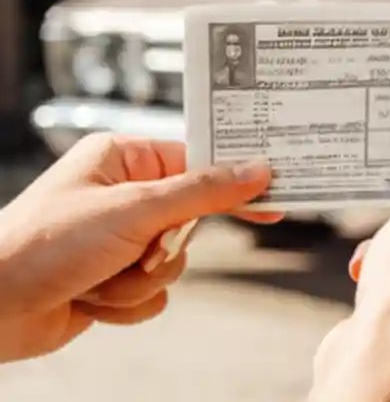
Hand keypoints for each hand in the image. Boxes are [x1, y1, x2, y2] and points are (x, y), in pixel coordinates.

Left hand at [0, 133, 278, 361]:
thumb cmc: (44, 244)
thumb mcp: (133, 209)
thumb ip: (203, 191)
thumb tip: (257, 171)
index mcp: (123, 158)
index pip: (199, 160)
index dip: (234, 181)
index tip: (274, 194)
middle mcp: (123, 194)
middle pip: (191, 219)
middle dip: (165, 248)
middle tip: (139, 252)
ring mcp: (118, 239)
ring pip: (175, 262)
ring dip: (140, 280)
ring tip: (98, 278)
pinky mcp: (113, 277)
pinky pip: (155, 292)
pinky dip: (128, 303)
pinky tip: (90, 299)